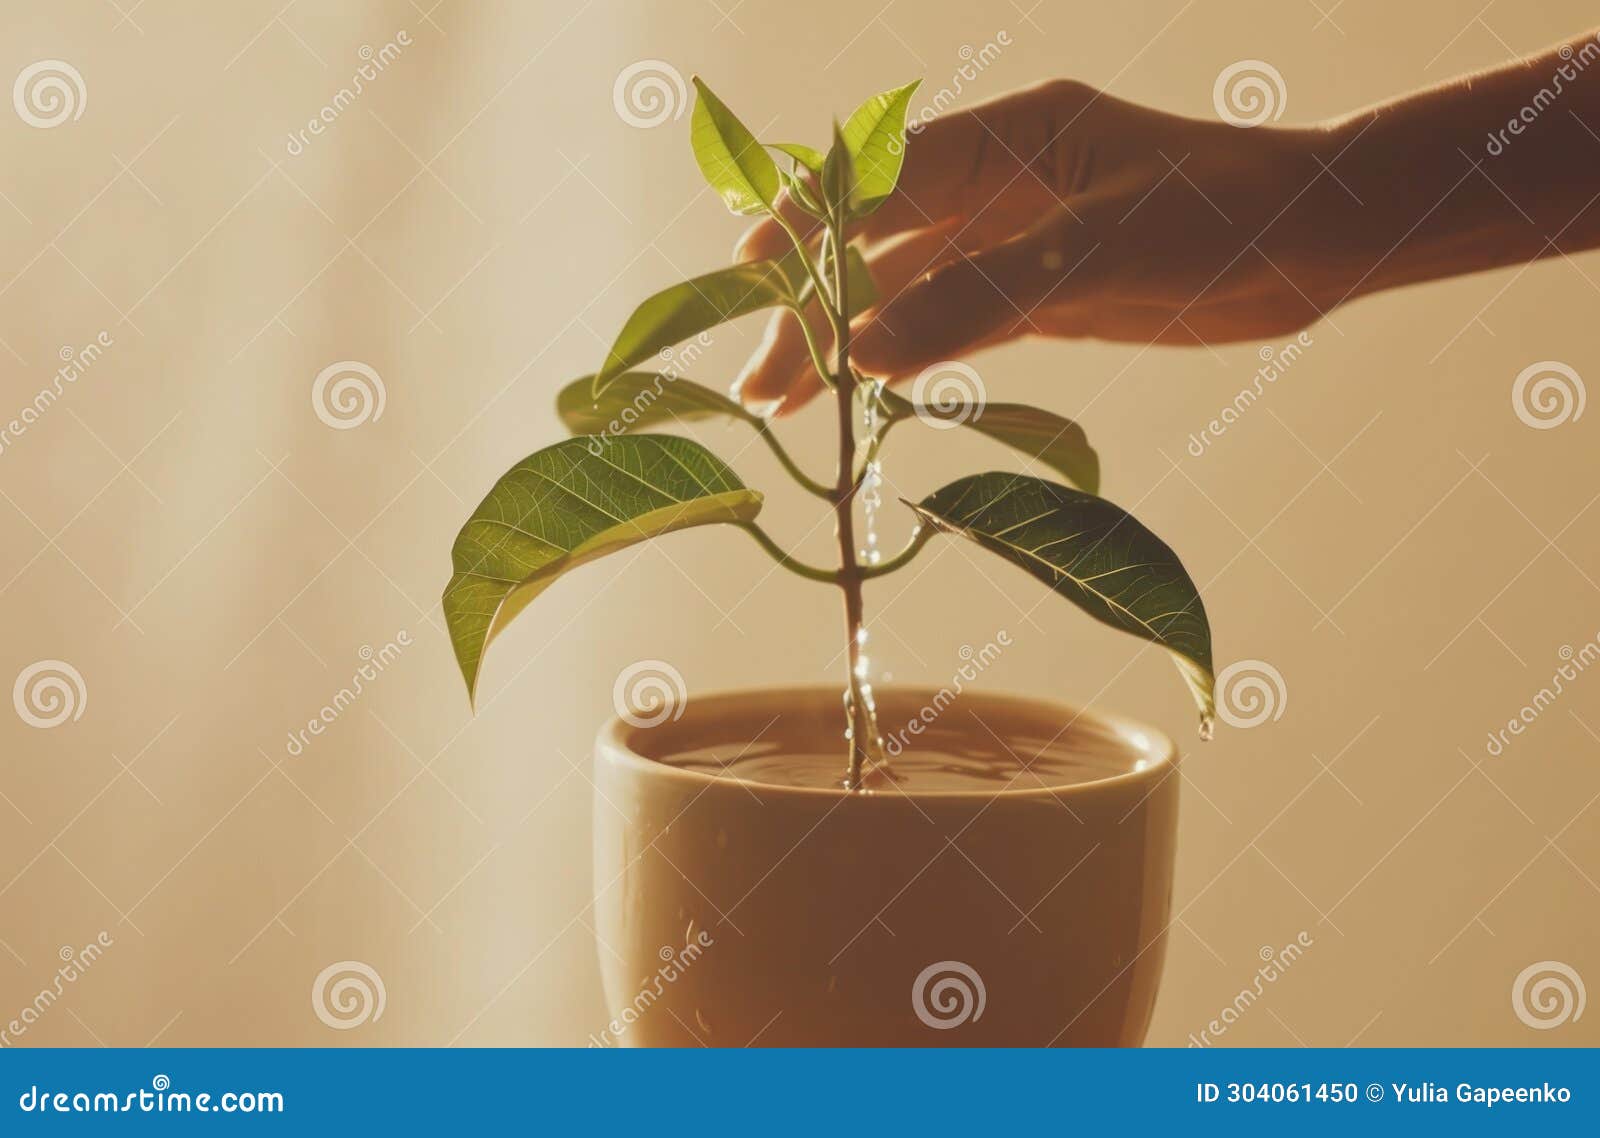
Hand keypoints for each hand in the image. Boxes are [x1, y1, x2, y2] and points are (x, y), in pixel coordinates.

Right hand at [732, 79, 1344, 413]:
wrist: (1323, 241)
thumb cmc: (1232, 212)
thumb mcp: (1104, 250)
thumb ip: (984, 295)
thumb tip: (868, 351)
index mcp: (1010, 135)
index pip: (878, 178)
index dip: (806, 225)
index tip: (745, 273)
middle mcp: (1002, 180)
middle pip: (877, 243)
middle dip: (812, 306)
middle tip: (758, 384)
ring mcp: (1018, 238)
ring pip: (908, 292)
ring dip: (848, 343)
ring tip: (785, 406)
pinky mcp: (1042, 291)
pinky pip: (953, 324)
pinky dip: (907, 358)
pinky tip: (862, 393)